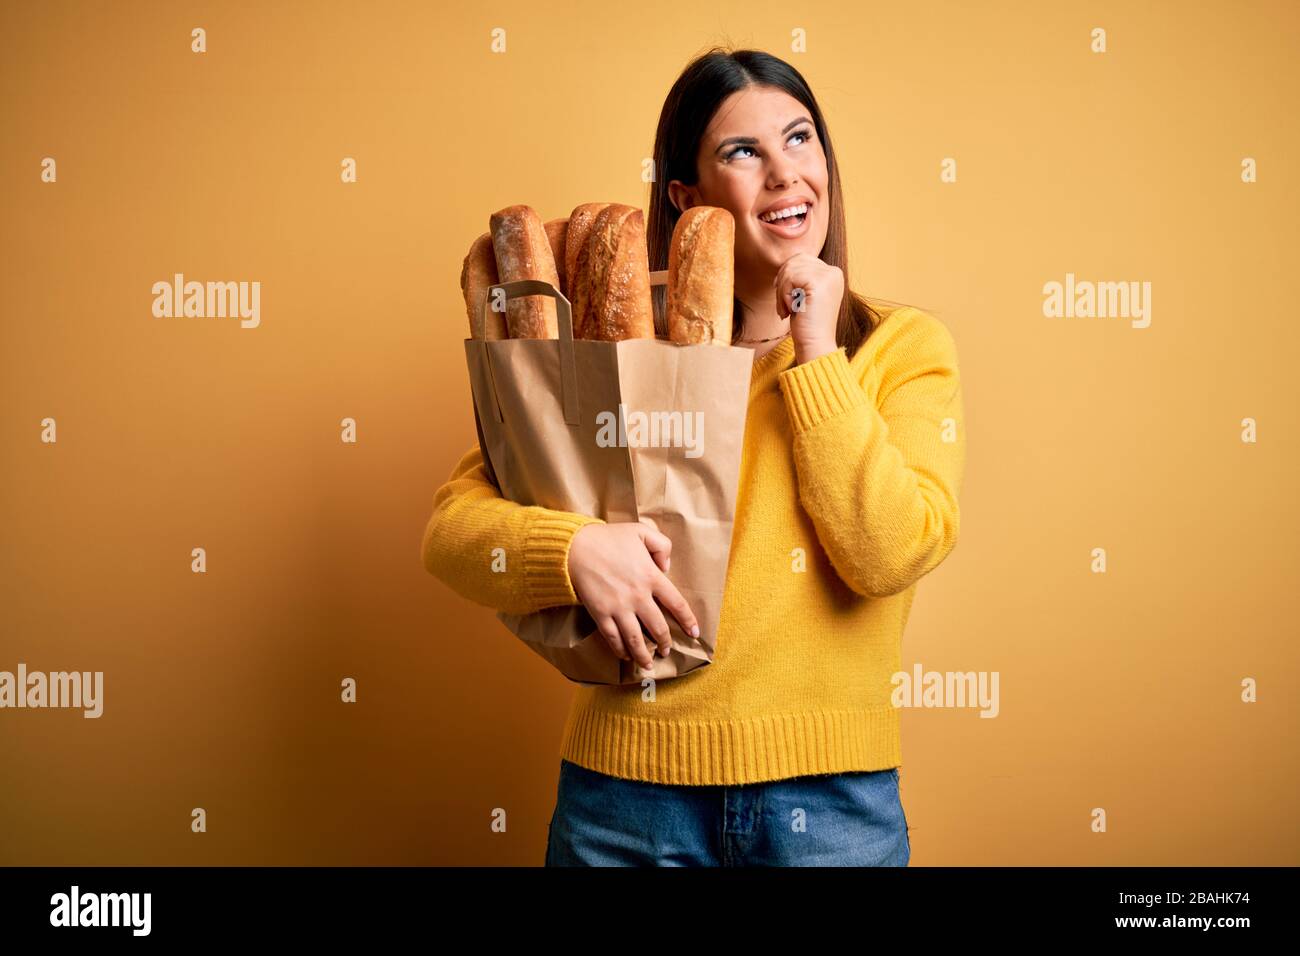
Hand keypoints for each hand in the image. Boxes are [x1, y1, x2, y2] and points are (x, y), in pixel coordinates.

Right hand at [566, 522, 700, 670]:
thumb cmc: (608, 538)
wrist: (575, 547)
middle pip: (658, 627)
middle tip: (668, 650)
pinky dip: (620, 650)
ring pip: (636, 639)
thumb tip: (667, 567)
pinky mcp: (601, 614)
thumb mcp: (641, 531)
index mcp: (651, 577)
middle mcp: (638, 596)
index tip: (695, 633)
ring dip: (644, 655)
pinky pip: (613, 638)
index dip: (688, 621)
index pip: (677, 604)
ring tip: (649, 664)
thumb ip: (662, 546)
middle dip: (665, 642)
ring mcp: (619, 608)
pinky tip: (625, 655)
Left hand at [773, 253, 842, 361]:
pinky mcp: (819, 283)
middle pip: (795, 261)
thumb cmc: (807, 324)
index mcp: (833, 273)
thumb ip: (800, 276)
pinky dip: (784, 295)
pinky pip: (790, 278)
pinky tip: (791, 310)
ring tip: (787, 310)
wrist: (815, 345)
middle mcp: (834, 272)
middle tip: (785, 307)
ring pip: (790, 269)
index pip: (801, 258)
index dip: (787, 275)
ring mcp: (828, 276)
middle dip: (783, 283)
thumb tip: (786, 263)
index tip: (784, 297)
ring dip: (782, 291)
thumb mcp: (804, 295)